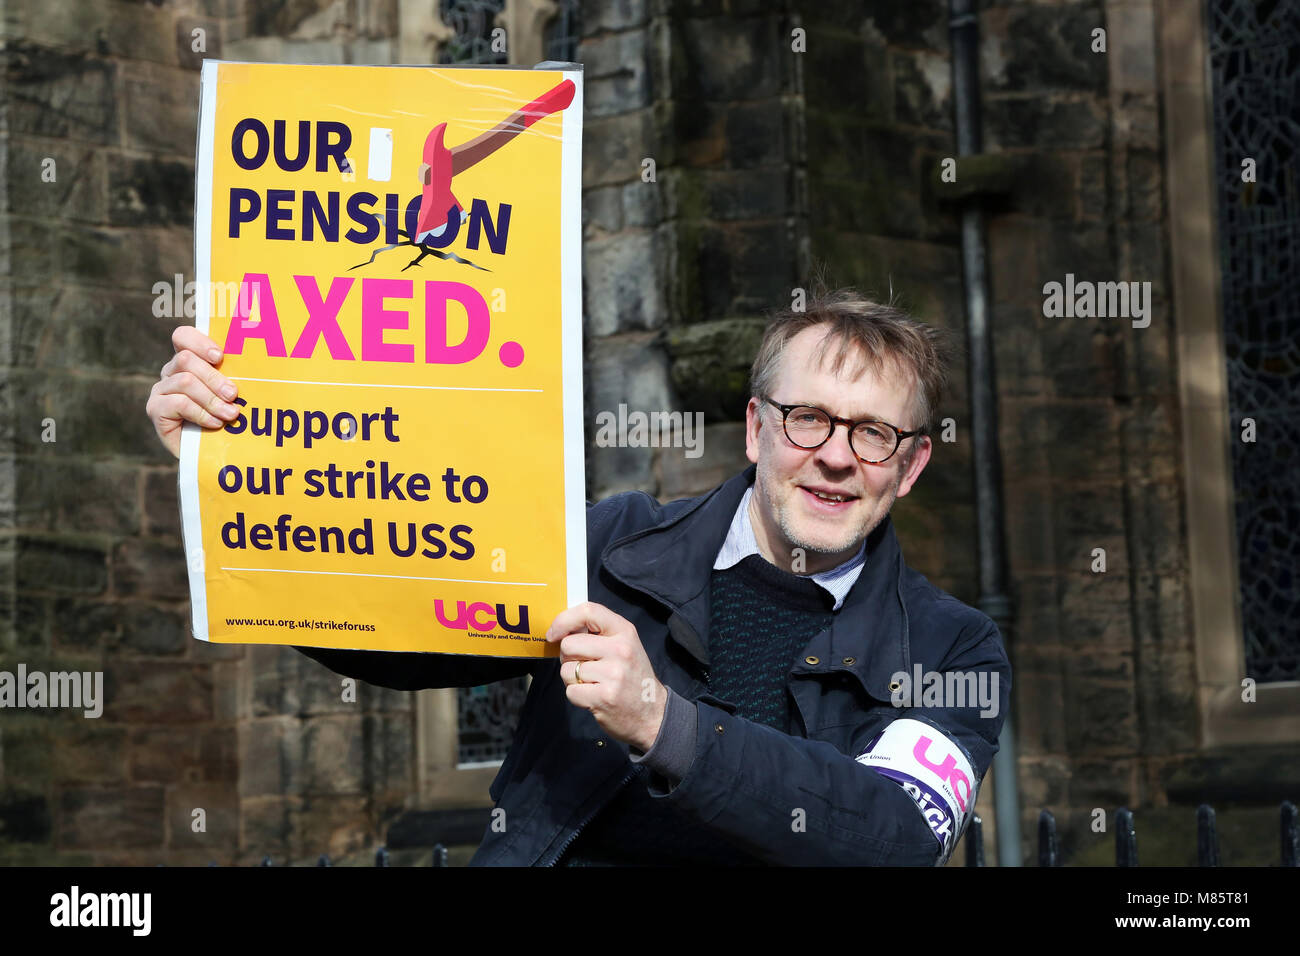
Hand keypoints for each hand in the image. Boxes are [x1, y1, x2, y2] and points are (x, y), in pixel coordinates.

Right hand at [145, 326, 241, 458]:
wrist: (211, 453)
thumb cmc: (227, 418)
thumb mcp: (233, 394)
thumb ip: (235, 376)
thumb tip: (256, 364)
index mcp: (189, 361)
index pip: (183, 336)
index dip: (200, 342)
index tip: (220, 356)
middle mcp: (171, 372)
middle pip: (186, 359)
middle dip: (214, 377)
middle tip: (233, 394)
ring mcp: (161, 390)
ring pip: (185, 381)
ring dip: (212, 399)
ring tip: (231, 414)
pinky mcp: (155, 409)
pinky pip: (178, 403)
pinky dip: (200, 413)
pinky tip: (215, 423)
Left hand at [546, 602, 666, 751]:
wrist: (653, 714)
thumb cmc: (632, 678)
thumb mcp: (625, 646)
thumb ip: (599, 634)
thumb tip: (561, 630)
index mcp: (625, 632)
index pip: (588, 611)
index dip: (563, 620)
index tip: (554, 634)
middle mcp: (621, 650)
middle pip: (569, 644)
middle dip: (568, 658)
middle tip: (583, 666)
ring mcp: (613, 674)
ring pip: (567, 670)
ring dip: (573, 679)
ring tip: (593, 683)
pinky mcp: (604, 697)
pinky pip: (571, 691)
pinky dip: (577, 696)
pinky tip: (593, 696)